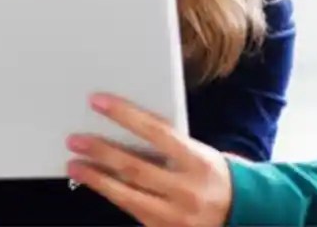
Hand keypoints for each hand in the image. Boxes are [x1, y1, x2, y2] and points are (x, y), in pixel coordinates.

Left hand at [67, 93, 232, 226]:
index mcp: (197, 161)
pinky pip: (131, 210)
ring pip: (127, 194)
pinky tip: (95, 183)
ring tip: (75, 163)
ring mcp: (175, 216)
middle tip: (75, 139)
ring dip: (96, 178)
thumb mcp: (199, 153)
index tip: (98, 101)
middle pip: (135, 167)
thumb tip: (128, 126)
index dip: (124, 115)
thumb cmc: (213, 175)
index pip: (155, 132)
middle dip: (101, 152)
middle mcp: (186, 190)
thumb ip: (170, 144)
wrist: (241, 213)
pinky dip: (110, 194)